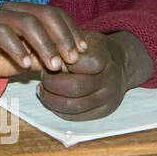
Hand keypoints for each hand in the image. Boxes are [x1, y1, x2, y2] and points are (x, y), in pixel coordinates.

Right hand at [0, 3, 88, 80]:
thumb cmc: (0, 58)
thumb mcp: (32, 59)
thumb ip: (51, 57)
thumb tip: (78, 62)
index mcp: (28, 11)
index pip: (56, 13)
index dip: (71, 30)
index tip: (83, 51)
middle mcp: (14, 9)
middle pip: (45, 14)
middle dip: (62, 37)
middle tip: (72, 59)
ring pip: (27, 23)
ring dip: (44, 45)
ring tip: (53, 66)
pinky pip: (3, 35)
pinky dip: (18, 49)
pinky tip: (27, 65)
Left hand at [37, 30, 153, 120]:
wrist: (120, 64)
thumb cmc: (92, 49)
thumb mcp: (80, 39)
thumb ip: (61, 45)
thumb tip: (35, 55)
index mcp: (104, 58)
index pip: (77, 63)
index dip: (57, 62)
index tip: (50, 59)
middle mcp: (110, 79)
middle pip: (75, 87)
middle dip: (51, 83)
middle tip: (43, 76)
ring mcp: (108, 98)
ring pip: (74, 106)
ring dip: (51, 99)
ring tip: (42, 89)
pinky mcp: (104, 112)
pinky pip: (76, 117)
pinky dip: (58, 110)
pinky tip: (51, 99)